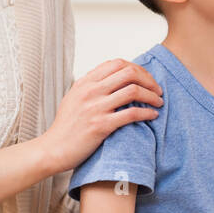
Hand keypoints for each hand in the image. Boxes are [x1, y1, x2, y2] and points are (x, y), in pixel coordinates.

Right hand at [40, 59, 162, 174]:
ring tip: (159, 102)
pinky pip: (131, 114)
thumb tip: (110, 78)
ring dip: (152, 96)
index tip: (146, 79)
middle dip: (149, 80)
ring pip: (133, 91)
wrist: (53, 149)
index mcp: (85, 82)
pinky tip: (152, 115)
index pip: (117, 63)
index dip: (137, 68)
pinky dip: (147, 113)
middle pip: (129, 73)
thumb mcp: (74, 97)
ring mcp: (95, 107)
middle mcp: (91, 91)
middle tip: (157, 90)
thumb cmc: (66, 126)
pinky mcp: (101, 125)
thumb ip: (91, 86)